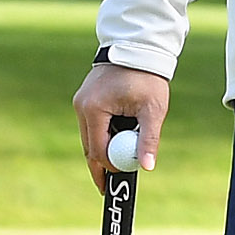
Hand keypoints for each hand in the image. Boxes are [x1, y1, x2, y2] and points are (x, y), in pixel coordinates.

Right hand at [74, 61, 170, 183]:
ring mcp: (81, 102)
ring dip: (103, 149)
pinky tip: (116, 142)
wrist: (138, 48)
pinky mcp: (85, 98)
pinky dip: (103, 134)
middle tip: (109, 185)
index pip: (98, 150)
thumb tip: (147, 166)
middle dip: (101, 165)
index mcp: (94, 110)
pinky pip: (92, 125)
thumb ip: (148, 139)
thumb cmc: (147, 78)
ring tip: (117, 164)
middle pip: (89, 146)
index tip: (119, 181)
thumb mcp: (153, 110)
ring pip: (89, 136)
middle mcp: (82, 107)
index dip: (109, 167)